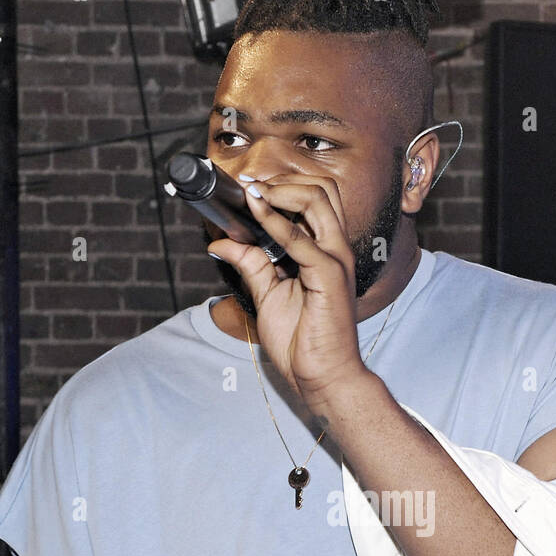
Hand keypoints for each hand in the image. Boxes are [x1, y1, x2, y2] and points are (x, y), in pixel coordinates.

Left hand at [205, 174, 367, 406]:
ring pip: (317, 198)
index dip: (281, 185)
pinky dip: (274, 220)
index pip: (313, 199)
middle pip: (320, 188)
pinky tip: (255, 212)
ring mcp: (335, 259)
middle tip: (249, 185)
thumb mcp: (267, 294)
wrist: (321, 376)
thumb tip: (220, 241)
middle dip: (283, 178)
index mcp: (324, 250)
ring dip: (280, 189)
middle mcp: (334, 248)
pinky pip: (299, 238)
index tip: (247, 187)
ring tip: (252, 193)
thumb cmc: (302, 341)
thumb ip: (250, 263)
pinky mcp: (329, 275)